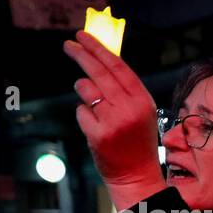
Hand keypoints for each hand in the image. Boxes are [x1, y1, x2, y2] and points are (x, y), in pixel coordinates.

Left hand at [63, 31, 164, 206]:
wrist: (137, 175)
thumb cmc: (137, 141)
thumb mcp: (140, 111)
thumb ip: (124, 88)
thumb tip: (101, 59)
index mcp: (143, 100)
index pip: (118, 66)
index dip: (98, 48)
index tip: (83, 37)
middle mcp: (130, 108)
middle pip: (98, 72)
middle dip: (81, 55)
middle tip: (68, 45)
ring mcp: (113, 121)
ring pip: (85, 90)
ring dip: (84, 94)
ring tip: (97, 109)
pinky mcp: (98, 134)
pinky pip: (80, 112)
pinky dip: (84, 117)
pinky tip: (97, 129)